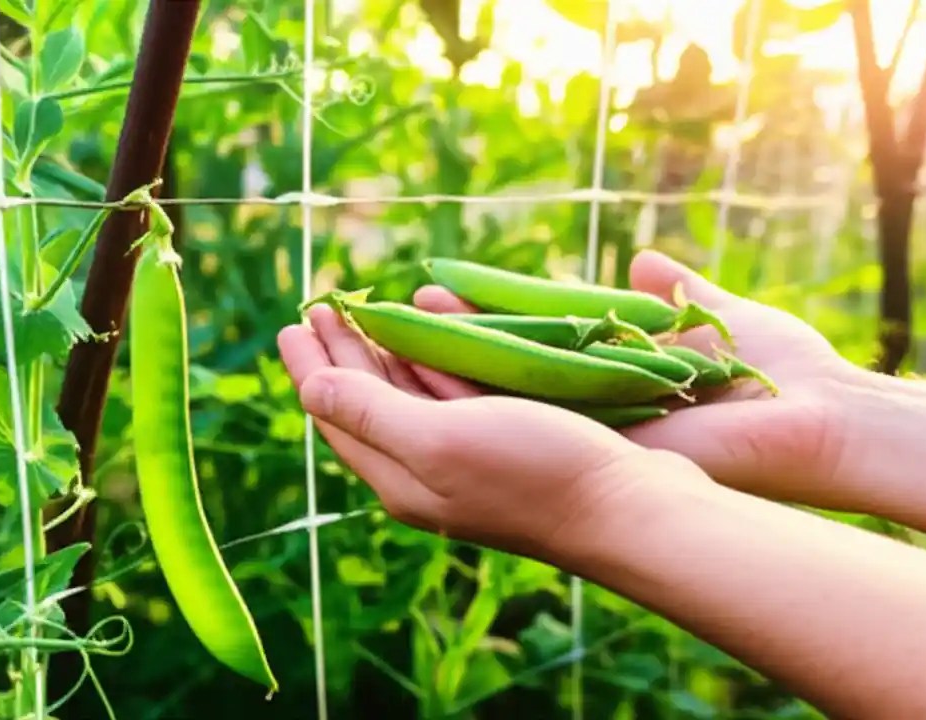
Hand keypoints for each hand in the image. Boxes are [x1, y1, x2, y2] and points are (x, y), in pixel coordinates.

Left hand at [276, 304, 709, 565]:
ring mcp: (471, 458)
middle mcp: (428, 471)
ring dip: (385, 352)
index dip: (312, 366)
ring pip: (411, 396)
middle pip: (369, 404)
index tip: (293, 321)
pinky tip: (433, 336)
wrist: (632, 511)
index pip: (337, 415)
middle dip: (341, 354)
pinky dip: (436, 359)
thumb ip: (371, 412)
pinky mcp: (512, 441)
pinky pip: (456, 392)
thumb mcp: (438, 440)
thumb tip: (308, 390)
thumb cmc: (535, 473)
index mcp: (401, 477)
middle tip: (320, 307)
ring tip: (363, 312)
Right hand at [413, 250, 868, 509]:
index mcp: (614, 377)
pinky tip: (424, 373)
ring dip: (435, 369)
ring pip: (494, 402)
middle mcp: (592, 410)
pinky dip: (471, 400)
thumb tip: (643, 259)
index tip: (433, 287)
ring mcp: (593, 434)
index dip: (479, 317)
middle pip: (497, 374)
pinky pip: (524, 421)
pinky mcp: (603, 449)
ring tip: (382, 331)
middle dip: (436, 342)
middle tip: (383, 309)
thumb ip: (674, 292)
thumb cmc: (784, 370)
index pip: (529, 344)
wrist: (822, 420)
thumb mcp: (716, 317)